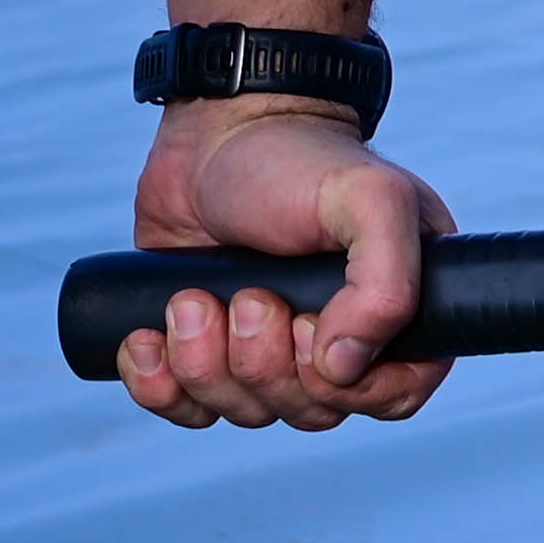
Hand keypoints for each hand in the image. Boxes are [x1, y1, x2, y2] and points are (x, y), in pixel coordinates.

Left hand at [118, 95, 458, 428]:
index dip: (343, 387)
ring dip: (206, 363)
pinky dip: (157, 386)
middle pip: (311, 412)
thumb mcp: (371, 201)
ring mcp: (268, 348)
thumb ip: (387, 284)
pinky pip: (185, 409)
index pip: (390, 398)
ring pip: (246, 411)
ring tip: (191, 296)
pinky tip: (146, 338)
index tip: (303, 326)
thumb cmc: (303, 160)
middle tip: (247, 294)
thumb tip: (343, 368)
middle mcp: (338, 340)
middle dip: (262, 363)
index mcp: (397, 314)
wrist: (216, 131)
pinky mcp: (204, 348)